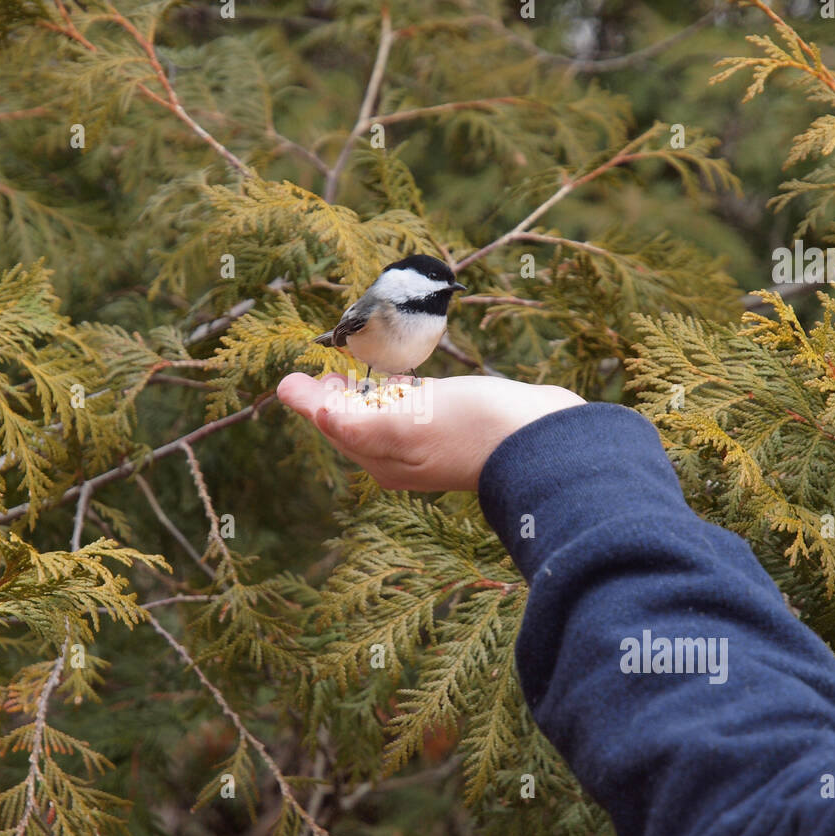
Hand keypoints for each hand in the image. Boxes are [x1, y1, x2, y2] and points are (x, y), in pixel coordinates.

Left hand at [277, 373, 585, 492]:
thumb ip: (358, 423)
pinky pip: (417, 411)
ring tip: (351, 377)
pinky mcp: (459, 424)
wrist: (541, 439)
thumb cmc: (472, 429)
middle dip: (334, 403)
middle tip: (320, 376)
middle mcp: (404, 457)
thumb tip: (316, 416)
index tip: (293, 380)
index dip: (312, 404)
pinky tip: (404, 383)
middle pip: (356, 426)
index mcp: (384, 459)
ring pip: (385, 419)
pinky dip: (401, 396)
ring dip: (365, 398)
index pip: (336, 428)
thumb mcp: (407, 424)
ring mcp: (432, 442)